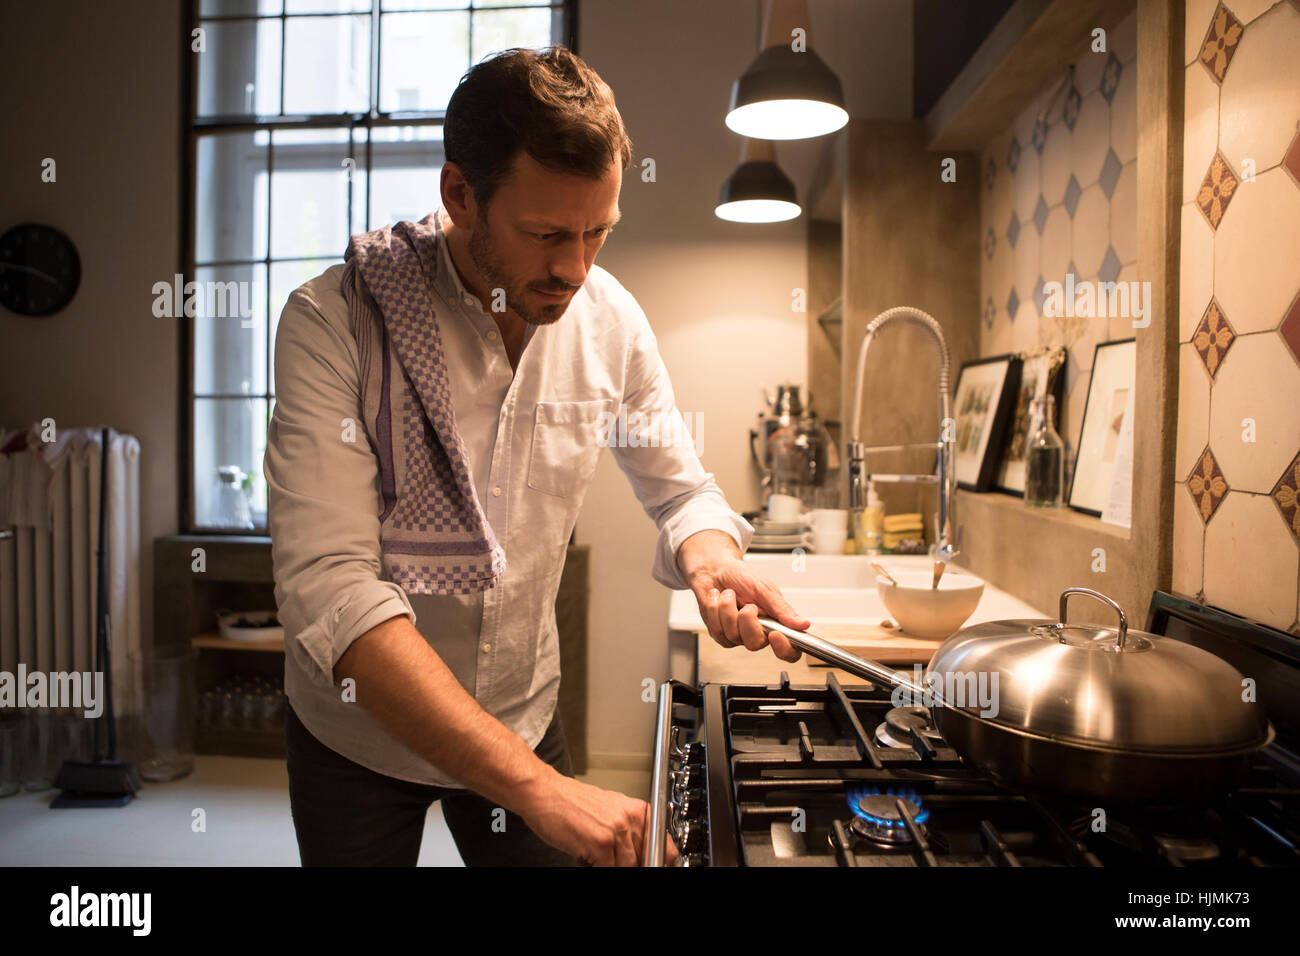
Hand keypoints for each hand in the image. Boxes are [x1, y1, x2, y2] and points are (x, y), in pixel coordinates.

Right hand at [520, 770, 679, 865]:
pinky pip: (607, 870)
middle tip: (606, 859)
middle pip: (644, 860)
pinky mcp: (600, 843)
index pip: (663, 848)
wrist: (544, 793)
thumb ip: (629, 833)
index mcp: (638, 811)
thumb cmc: (571, 803)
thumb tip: (642, 855)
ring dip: (608, 866)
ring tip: (593, 857)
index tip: (646, 865)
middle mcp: (630, 819)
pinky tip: (584, 858)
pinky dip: (593, 868)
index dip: (654, 862)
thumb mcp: (609, 812)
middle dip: (626, 866)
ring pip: (626, 867)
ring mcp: (616, 831)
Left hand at [690, 560, 811, 662]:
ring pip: (732, 635)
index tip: (775, 634)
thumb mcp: (765, 589)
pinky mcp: (720, 634)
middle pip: (755, 644)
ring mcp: (737, 635)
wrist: (714, 569)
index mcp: (775, 623)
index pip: (789, 649)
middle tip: (747, 604)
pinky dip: (715, 609)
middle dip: (747, 620)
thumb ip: (782, 609)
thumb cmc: (741, 576)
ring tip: (729, 595)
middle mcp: (757, 632)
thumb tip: (803, 624)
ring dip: (727, 608)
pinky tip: (717, 599)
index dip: (784, 648)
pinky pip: (717, 630)